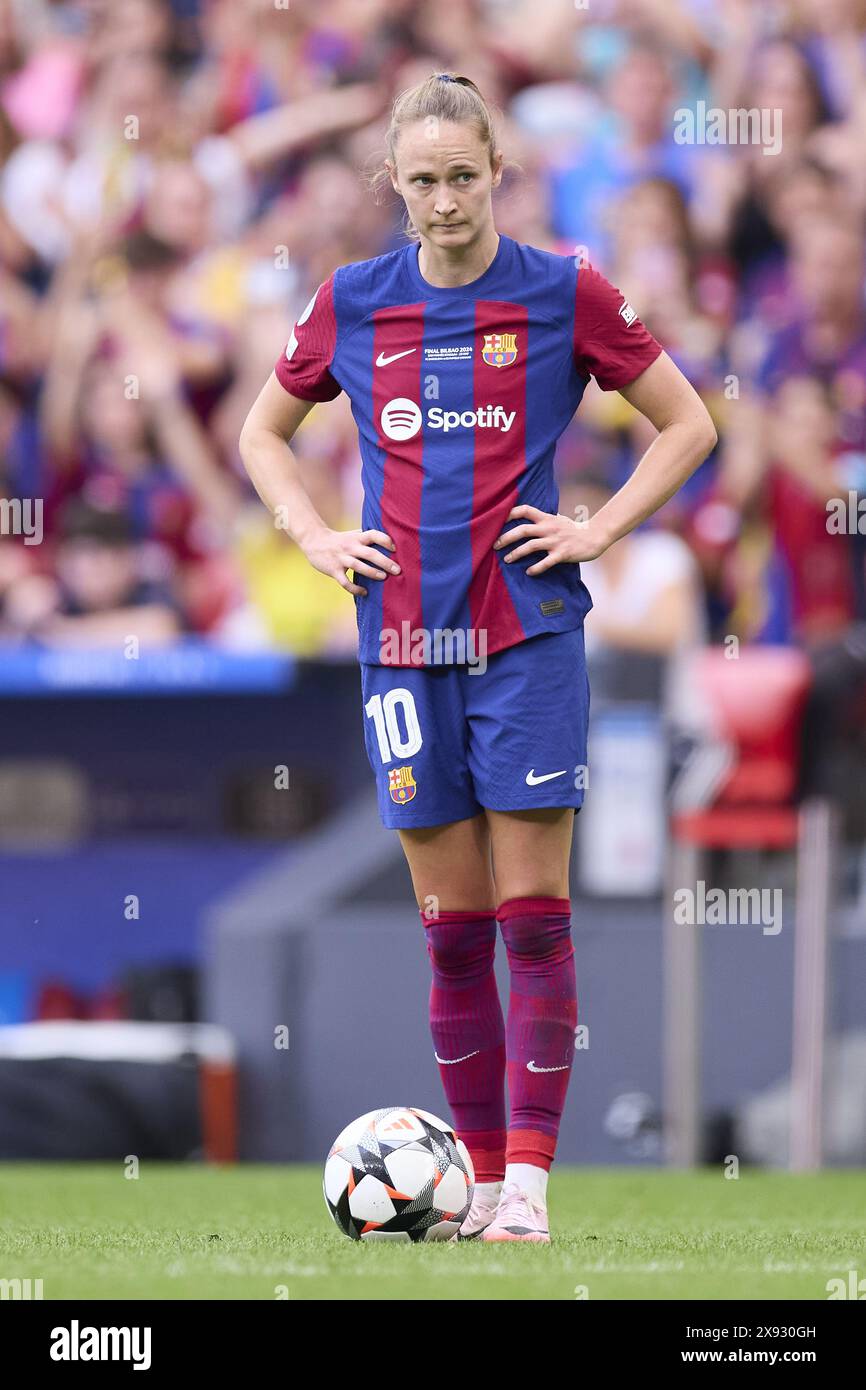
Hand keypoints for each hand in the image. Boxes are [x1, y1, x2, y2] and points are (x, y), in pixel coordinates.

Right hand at [299, 526, 398, 596]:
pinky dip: (355, 588)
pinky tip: (365, 592)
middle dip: (385, 562)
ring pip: (358, 566)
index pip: (373, 534)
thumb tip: (390, 541)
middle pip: (369, 553)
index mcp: (356, 537)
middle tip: (398, 570)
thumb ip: (367, 537)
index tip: (395, 548)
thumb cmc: (339, 540)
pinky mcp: (333, 570)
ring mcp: (341, 559)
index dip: (385, 540)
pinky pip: (345, 582)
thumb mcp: (353, 534)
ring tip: (384, 578)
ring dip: (372, 572)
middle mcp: (350, 547)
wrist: (313, 541)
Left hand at [493, 504, 610, 574]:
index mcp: (547, 518)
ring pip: (531, 546)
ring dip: (516, 554)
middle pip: (523, 530)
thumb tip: (531, 518)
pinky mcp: (563, 554)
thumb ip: (545, 519)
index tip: (497, 520)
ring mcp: (556, 541)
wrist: (595, 536)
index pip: (525, 510)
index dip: (510, 513)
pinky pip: (546, 562)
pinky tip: (529, 572)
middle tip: (495, 545)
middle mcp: (549, 528)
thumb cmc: (575, 529)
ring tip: (507, 560)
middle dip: (506, 538)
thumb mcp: (559, 520)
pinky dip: (536, 568)